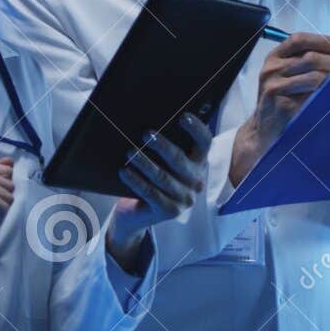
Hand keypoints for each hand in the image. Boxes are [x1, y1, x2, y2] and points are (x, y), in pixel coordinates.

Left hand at [108, 113, 212, 273]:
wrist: (138, 213)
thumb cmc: (151, 179)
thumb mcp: (162, 163)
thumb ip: (164, 147)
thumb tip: (151, 125)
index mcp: (199, 163)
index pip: (204, 142)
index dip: (196, 128)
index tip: (183, 116)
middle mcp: (196, 181)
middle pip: (180, 160)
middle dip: (163, 146)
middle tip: (145, 134)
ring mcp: (185, 198)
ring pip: (162, 177)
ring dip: (144, 163)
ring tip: (129, 152)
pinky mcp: (170, 211)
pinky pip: (151, 193)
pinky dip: (136, 181)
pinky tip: (124, 171)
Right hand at [231, 32, 329, 184]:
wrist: (264, 129)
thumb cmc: (282, 100)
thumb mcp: (287, 75)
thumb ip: (306, 62)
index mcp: (274, 57)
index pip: (299, 40)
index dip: (323, 40)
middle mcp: (271, 69)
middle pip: (310, 58)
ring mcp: (274, 87)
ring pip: (313, 77)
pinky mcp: (281, 106)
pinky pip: (310, 98)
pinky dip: (326, 96)